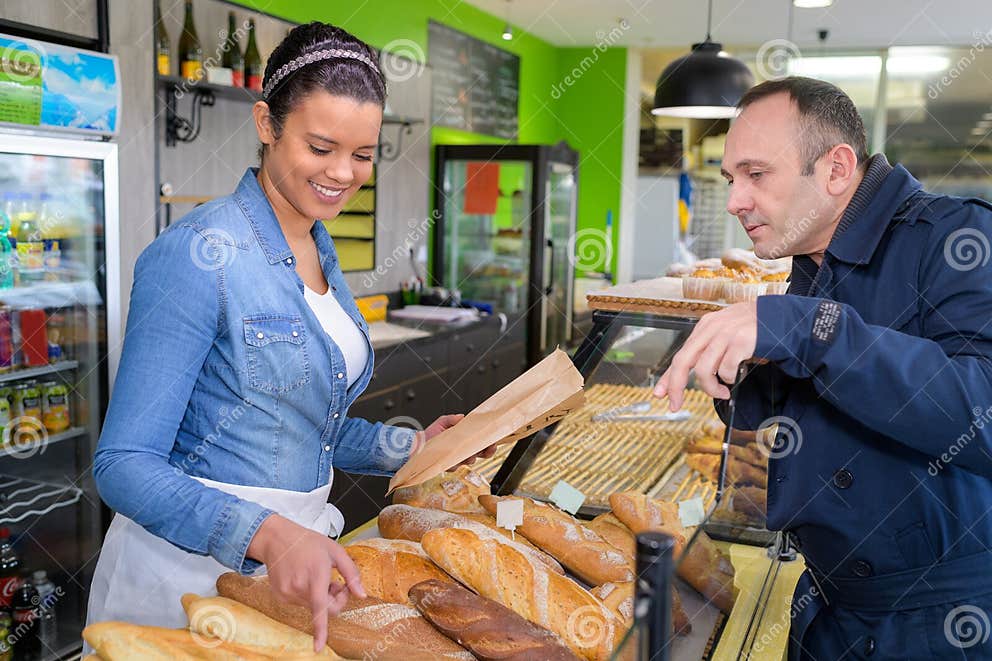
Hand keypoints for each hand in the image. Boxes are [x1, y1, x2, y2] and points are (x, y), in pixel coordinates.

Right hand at [247, 514, 365, 651]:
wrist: (278, 539)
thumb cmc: (308, 543)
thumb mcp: (336, 551)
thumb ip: (352, 573)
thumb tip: (361, 594)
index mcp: (316, 575)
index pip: (320, 607)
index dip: (321, 630)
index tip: (319, 647)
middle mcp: (299, 587)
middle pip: (323, 609)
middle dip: (334, 600)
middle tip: (337, 583)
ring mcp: (287, 593)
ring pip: (312, 606)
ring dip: (320, 596)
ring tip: (316, 575)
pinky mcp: (280, 596)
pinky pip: (300, 603)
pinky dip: (307, 595)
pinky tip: (304, 577)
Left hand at [410, 413, 495, 464]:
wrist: (416, 446)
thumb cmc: (429, 435)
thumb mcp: (442, 423)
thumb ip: (452, 419)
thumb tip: (462, 416)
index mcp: (464, 440)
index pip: (481, 442)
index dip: (489, 443)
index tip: (494, 440)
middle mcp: (463, 451)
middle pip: (481, 454)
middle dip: (487, 451)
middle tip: (490, 447)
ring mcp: (457, 459)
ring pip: (470, 460)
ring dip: (471, 455)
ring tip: (470, 451)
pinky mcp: (449, 465)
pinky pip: (456, 466)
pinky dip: (456, 461)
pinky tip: (453, 457)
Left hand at [654, 302, 757, 410]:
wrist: (785, 319)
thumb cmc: (756, 332)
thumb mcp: (728, 338)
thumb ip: (712, 354)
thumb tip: (697, 379)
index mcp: (706, 327)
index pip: (680, 354)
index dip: (668, 377)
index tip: (660, 394)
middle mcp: (712, 328)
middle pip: (683, 361)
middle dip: (676, 386)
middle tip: (676, 404)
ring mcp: (726, 333)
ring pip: (703, 369)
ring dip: (711, 387)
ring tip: (723, 391)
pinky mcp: (741, 340)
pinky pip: (726, 369)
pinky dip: (730, 378)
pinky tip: (737, 375)